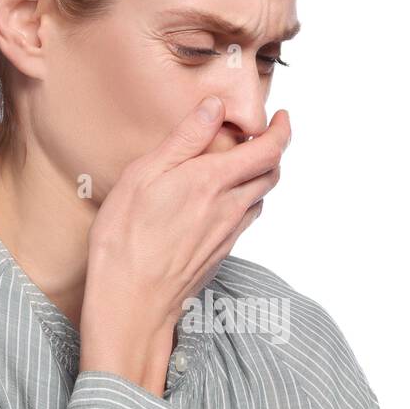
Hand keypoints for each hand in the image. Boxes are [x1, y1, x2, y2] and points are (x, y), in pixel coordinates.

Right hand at [81, 96, 289, 393]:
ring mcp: (229, 234)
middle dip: (272, 150)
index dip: (282, 131)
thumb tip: (214, 108)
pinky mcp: (221, 253)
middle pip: (272, 174)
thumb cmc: (127, 238)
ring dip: (258, 177)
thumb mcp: (144, 174)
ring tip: (239, 165)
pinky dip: (243, 201)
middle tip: (261, 136)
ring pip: (259, 198)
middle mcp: (230, 207)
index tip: (281, 117)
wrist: (133, 300)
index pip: (269, 151)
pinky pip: (245, 220)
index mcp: (213, 181)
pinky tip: (221, 201)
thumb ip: (184, 139)